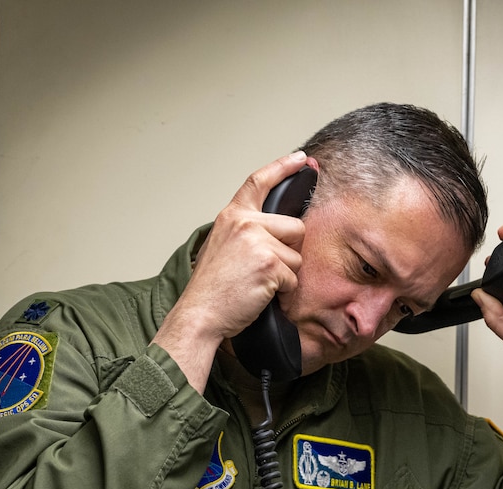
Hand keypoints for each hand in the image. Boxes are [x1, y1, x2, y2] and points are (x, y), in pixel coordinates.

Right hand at [153, 151, 310, 391]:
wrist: (201, 314)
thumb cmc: (212, 288)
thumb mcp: (221, 245)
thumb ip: (245, 231)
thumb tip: (275, 230)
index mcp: (232, 216)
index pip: (259, 182)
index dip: (283, 167)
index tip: (301, 159)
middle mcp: (245, 223)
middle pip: (295, 227)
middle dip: (290, 251)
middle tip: (267, 269)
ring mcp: (258, 242)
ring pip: (296, 256)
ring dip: (285, 275)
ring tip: (260, 283)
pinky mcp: (270, 264)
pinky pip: (294, 278)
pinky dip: (283, 292)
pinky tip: (262, 295)